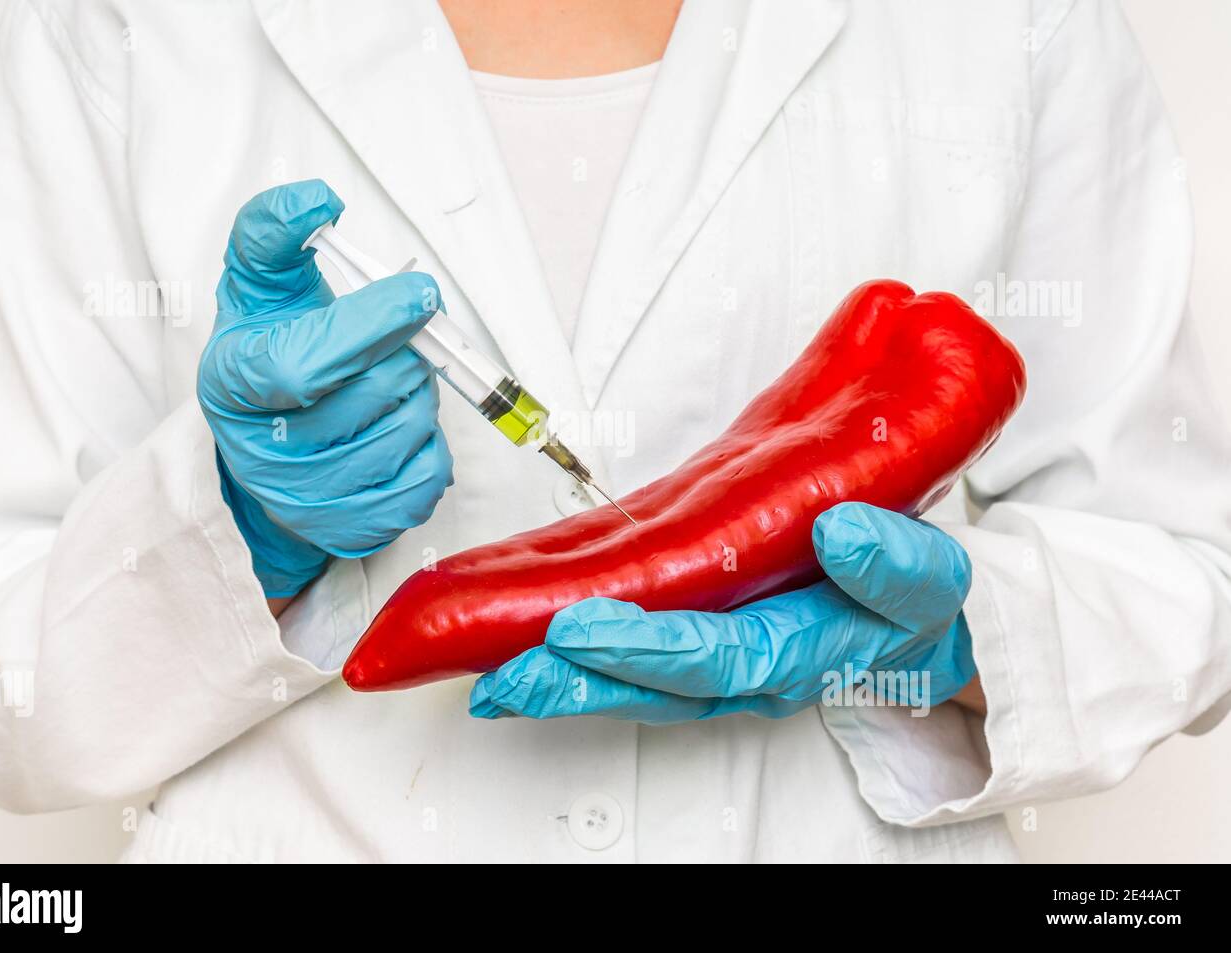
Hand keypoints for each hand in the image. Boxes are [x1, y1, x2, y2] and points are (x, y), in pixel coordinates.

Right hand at [198, 180, 453, 597]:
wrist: (267, 443)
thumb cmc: (271, 355)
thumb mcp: (259, 287)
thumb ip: (274, 232)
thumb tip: (314, 199)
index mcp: (233, 382)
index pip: (307, 364)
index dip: (372, 324)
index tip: (418, 293)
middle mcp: (262, 450)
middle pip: (374, 393)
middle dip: (405, 354)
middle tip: (399, 342)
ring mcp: (308, 499)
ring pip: (408, 432)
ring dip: (418, 398)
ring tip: (389, 386)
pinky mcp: (354, 529)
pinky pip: (428, 480)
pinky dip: (430, 445)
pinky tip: (399, 426)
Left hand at [469, 502, 975, 721]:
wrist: (922, 625)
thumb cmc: (915, 595)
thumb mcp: (931, 578)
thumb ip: (897, 565)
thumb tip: (842, 536)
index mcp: (811, 650)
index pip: (724, 657)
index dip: (651, 649)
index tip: (585, 629)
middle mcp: (758, 675)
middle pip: (659, 688)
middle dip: (579, 680)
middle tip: (509, 667)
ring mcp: (723, 673)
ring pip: (636, 689)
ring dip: (563, 683)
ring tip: (494, 673)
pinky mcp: (699, 657)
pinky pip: (632, 672)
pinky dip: (574, 667)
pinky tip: (519, 658)